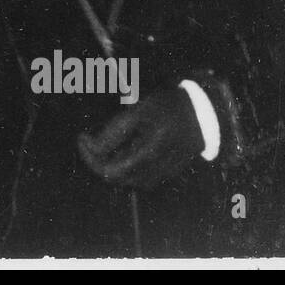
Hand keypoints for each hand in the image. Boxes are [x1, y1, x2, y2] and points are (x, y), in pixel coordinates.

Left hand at [77, 88, 203, 188]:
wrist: (203, 112)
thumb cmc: (166, 103)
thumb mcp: (138, 105)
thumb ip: (116, 126)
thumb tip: (92, 144)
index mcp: (145, 129)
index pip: (105, 148)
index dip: (87, 148)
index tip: (81, 137)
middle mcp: (153, 151)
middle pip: (113, 172)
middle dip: (95, 162)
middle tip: (88, 148)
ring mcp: (163, 165)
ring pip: (126, 180)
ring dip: (110, 170)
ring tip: (104, 154)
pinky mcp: (170, 172)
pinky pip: (142, 181)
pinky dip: (127, 175)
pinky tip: (123, 160)